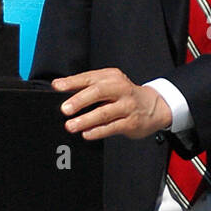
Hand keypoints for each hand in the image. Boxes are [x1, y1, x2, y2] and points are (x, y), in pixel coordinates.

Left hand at [52, 68, 171, 140]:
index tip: (57, 86)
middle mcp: (120, 89)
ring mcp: (127, 106)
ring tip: (71, 126)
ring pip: (104, 113)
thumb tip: (61, 90)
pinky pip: (112, 127)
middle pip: (98, 92)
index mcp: (111, 77)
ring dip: (85, 120)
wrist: (154, 106)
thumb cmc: (124, 95)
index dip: (71, 82)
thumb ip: (87, 86)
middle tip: (64, 109)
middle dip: (79, 100)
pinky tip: (86, 134)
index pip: (89, 77)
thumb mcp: (109, 85)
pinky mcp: (131, 122)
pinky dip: (98, 131)